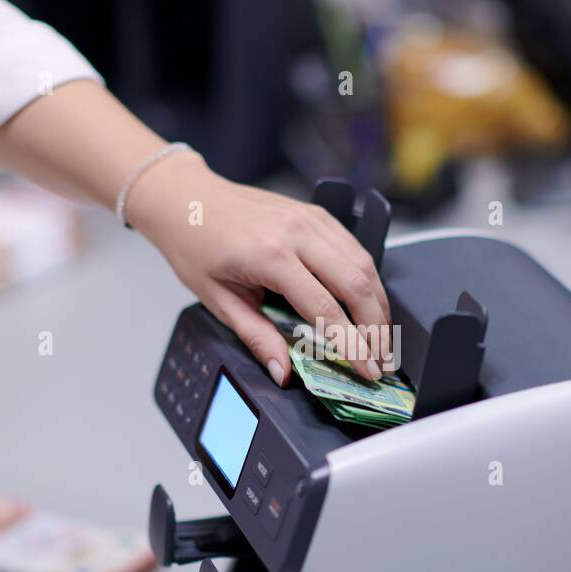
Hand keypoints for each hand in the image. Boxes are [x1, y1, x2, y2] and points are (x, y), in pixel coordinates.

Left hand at [130, 150, 390, 385]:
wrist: (188, 200)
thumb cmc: (197, 245)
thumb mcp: (218, 301)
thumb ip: (257, 337)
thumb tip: (283, 371)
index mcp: (270, 255)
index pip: (326, 307)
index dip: (352, 344)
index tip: (366, 369)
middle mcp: (297, 232)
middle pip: (357, 284)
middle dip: (377, 328)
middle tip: (382, 360)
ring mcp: (311, 218)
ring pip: (364, 264)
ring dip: (379, 305)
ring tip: (381, 338)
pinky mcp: (317, 214)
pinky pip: (355, 248)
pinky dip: (368, 280)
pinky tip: (369, 304)